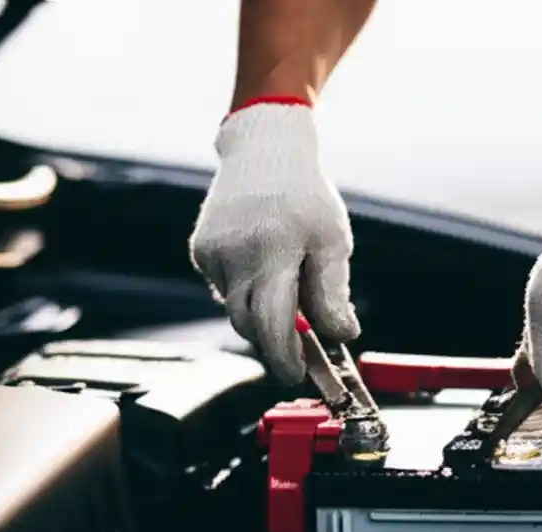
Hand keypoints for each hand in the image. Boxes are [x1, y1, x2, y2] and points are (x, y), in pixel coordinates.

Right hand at [190, 101, 359, 383]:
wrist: (263, 149)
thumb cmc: (304, 194)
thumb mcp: (332, 240)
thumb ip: (332, 292)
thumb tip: (341, 336)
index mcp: (273, 251)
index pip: (273, 323)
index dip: (285, 356)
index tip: (298, 374)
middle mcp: (235, 255)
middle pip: (250, 325)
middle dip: (274, 341)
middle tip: (300, 347)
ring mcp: (212, 254)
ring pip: (236, 309)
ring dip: (260, 314)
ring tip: (286, 287)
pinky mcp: (200, 251)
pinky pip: (225, 289)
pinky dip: (244, 290)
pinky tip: (261, 263)